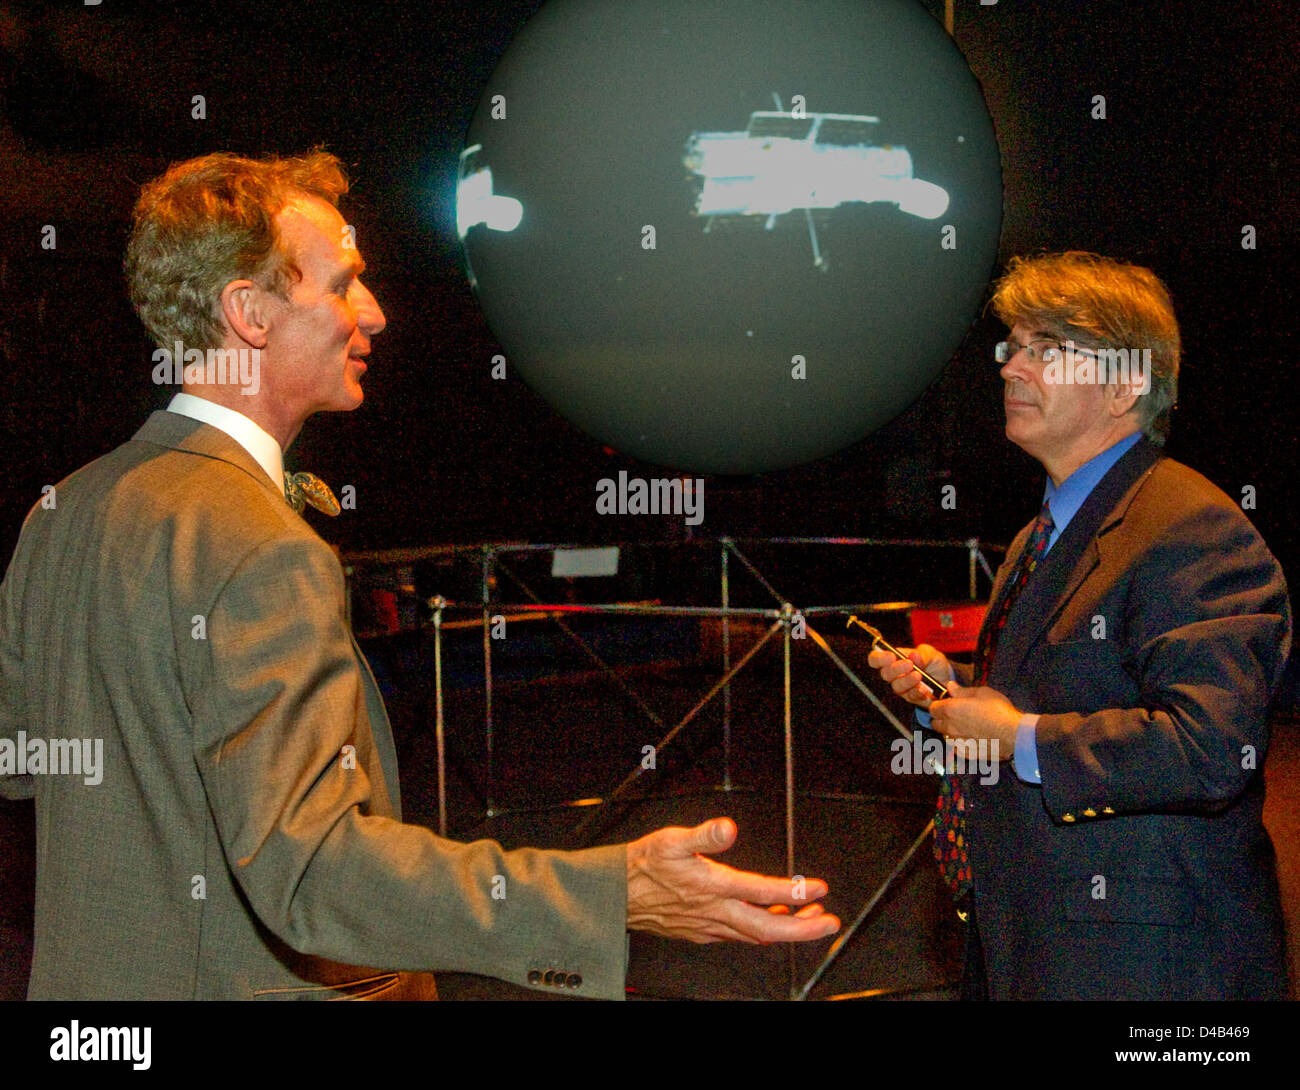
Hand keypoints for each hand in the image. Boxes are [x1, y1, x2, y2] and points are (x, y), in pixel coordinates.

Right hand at [625, 817, 839, 943]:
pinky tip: (767, 921)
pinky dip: (761, 932)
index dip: (793, 893)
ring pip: (755, 936)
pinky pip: (738, 937)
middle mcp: (715, 913)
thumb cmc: (643, 866)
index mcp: (712, 888)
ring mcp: (709, 928)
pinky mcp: (701, 933)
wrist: (616, 895)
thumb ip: (705, 835)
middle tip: (828, 923)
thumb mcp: (672, 839)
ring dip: (786, 930)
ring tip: (807, 919)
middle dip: (803, 929)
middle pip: (767, 929)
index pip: (762, 893)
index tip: (816, 888)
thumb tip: (728, 828)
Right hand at [867, 642, 951, 706]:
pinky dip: (918, 692)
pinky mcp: (912, 698)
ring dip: (907, 681)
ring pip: (897, 687)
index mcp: (893, 659)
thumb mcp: (930, 653)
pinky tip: (925, 689)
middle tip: (909, 664)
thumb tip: (913, 655)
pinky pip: (911, 697)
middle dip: (896, 669)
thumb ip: (922, 654)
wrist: (947, 678)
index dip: (879, 658)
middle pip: (885, 674)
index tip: (890, 656)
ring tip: (919, 675)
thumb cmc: (933, 663)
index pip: (876, 659)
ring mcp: (902, 687)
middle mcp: (894, 674)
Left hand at [927, 680, 1019, 756]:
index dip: (939, 705)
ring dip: (951, 732)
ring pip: (946, 737)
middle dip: (942, 719)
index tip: (947, 703)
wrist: (1013, 734)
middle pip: (936, 724)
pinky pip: (957, 749)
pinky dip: (960, 745)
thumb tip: (950, 686)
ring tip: (966, 728)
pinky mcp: (967, 753)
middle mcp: (950, 727)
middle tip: (955, 715)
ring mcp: (957, 742)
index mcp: (950, 710)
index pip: (932, 708)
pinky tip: (972, 740)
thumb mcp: (981, 693)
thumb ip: (962, 691)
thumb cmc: (998, 710)